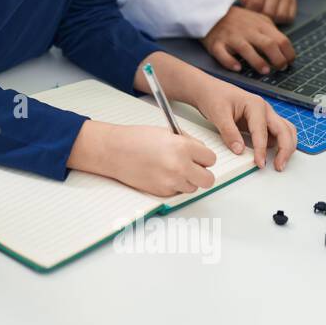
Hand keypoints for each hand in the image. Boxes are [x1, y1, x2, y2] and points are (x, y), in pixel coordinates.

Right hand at [73, 121, 218, 197]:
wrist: (114, 151)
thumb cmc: (136, 139)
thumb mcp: (167, 132)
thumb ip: (187, 142)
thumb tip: (200, 153)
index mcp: (183, 147)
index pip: (211, 159)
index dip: (204, 157)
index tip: (198, 156)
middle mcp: (180, 166)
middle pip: (208, 179)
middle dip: (202, 173)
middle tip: (192, 167)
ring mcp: (171, 181)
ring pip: (193, 187)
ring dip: (187, 180)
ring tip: (171, 169)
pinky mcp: (162, 192)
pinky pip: (177, 191)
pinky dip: (173, 185)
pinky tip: (161, 174)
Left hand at [191, 75, 296, 169]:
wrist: (208, 90)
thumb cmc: (214, 97)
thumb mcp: (218, 114)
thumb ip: (229, 132)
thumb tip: (239, 150)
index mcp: (255, 105)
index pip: (262, 131)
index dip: (262, 149)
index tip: (259, 163)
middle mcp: (265, 109)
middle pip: (284, 130)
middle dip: (285, 149)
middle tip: (278, 166)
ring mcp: (265, 116)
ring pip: (285, 131)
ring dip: (286, 147)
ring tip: (278, 163)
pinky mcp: (262, 122)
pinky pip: (277, 133)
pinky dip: (279, 144)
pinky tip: (272, 155)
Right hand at [201, 5, 295, 73]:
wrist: (212, 13)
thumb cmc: (239, 20)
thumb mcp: (258, 20)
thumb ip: (271, 31)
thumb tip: (285, 50)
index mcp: (261, 26)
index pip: (281, 40)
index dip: (289, 53)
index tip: (289, 62)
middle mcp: (247, 31)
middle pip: (268, 44)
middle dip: (278, 59)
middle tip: (280, 68)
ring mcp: (231, 38)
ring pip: (246, 49)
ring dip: (257, 61)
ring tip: (265, 71)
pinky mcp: (216, 44)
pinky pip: (222, 54)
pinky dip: (230, 62)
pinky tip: (237, 68)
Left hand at [234, 0, 294, 23]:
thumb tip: (248, 9)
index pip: (256, 3)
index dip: (249, 10)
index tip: (247, 10)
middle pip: (269, 12)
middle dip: (260, 17)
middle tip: (255, 14)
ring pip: (281, 16)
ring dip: (271, 20)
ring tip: (264, 14)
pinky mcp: (293, 0)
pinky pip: (290, 17)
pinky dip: (281, 20)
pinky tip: (273, 15)